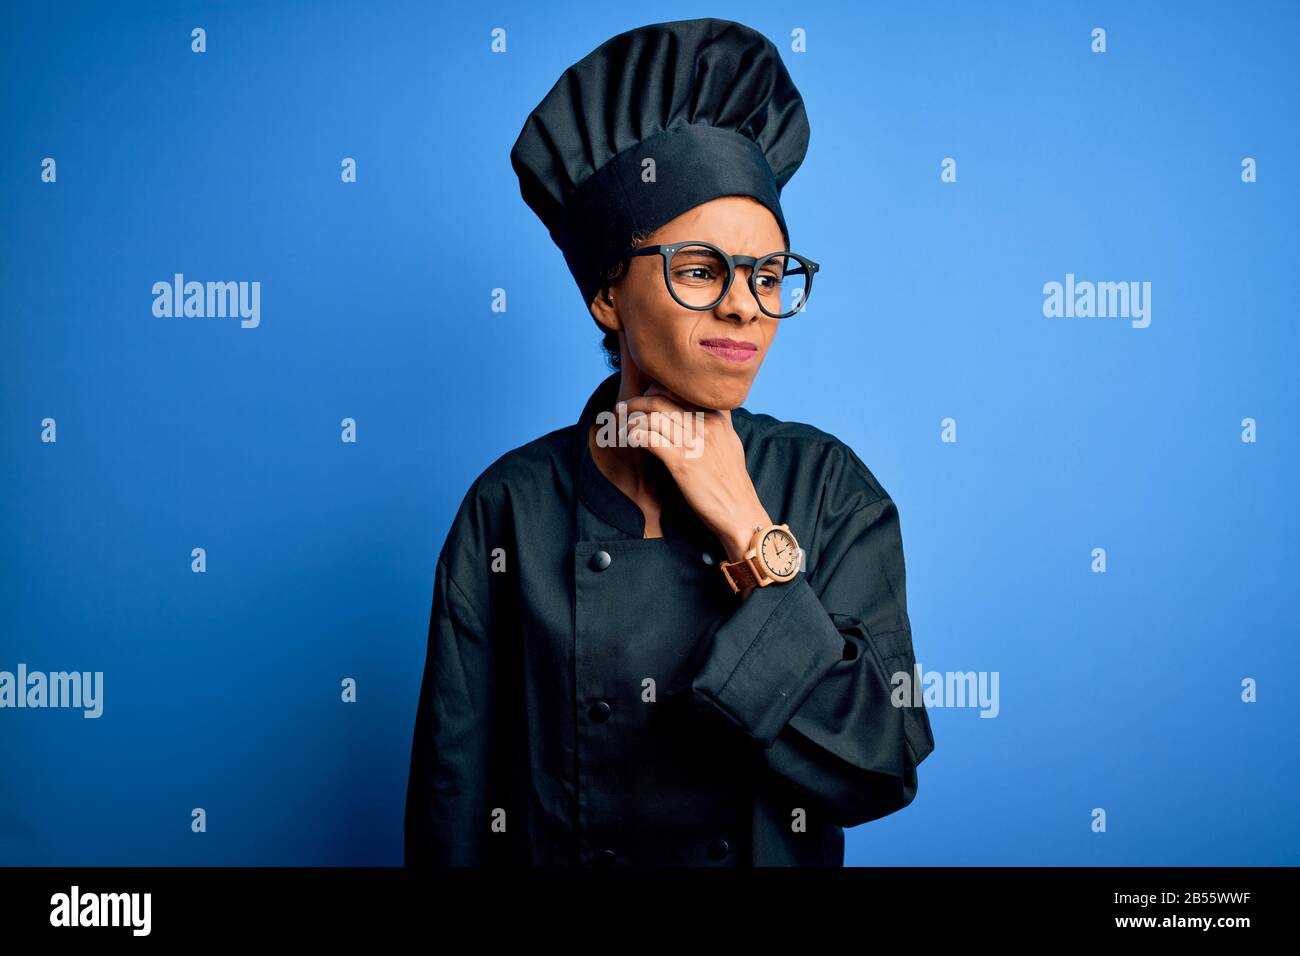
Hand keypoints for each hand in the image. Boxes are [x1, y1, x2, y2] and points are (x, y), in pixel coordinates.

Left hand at [621, 382, 771, 562]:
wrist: (740, 513)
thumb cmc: (732, 483)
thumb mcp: (731, 444)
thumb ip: (719, 424)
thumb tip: (709, 411)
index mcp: (717, 418)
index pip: (680, 390)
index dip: (655, 391)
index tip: (643, 400)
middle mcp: (706, 425)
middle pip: (661, 398)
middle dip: (637, 401)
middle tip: (623, 408)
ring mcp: (694, 443)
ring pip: (652, 415)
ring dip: (631, 417)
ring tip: (620, 424)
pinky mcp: (681, 463)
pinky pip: (649, 438)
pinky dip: (634, 435)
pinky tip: (629, 439)